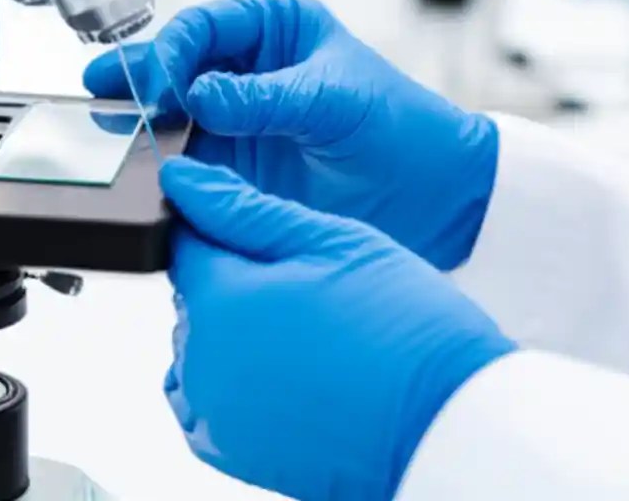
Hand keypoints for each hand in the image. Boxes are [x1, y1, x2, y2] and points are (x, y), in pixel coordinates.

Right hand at [85, 0, 497, 269]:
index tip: (163, 84)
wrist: (436, 197)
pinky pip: (187, 163)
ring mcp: (237, 122)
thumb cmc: (402, 127)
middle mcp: (248, 72)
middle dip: (139, 79)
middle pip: (176, 68)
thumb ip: (265, 99)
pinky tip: (137, 168)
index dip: (175, 51)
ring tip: (103, 127)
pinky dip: (161, 166)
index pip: (206, 29)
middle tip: (102, 91)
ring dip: (141, 122)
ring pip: (173, 116)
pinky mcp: (236, 170)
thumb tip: (202, 95)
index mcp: (276, 29)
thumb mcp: (335, 100)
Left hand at [160, 157, 515, 500]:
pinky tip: (289, 372)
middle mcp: (201, 360)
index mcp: (221, 300)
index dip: (226, 231)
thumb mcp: (330, 241)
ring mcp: (213, 411)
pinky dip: (233, 380)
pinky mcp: (230, 450)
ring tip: (309, 334)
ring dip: (235, 333)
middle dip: (237, 284)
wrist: (448, 424)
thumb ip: (243, 209)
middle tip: (311, 291)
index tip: (271, 241)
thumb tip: (181, 179)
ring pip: (200, 347)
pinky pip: (206, 399)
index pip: (187, 244)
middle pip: (195, 298)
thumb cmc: (406, 328)